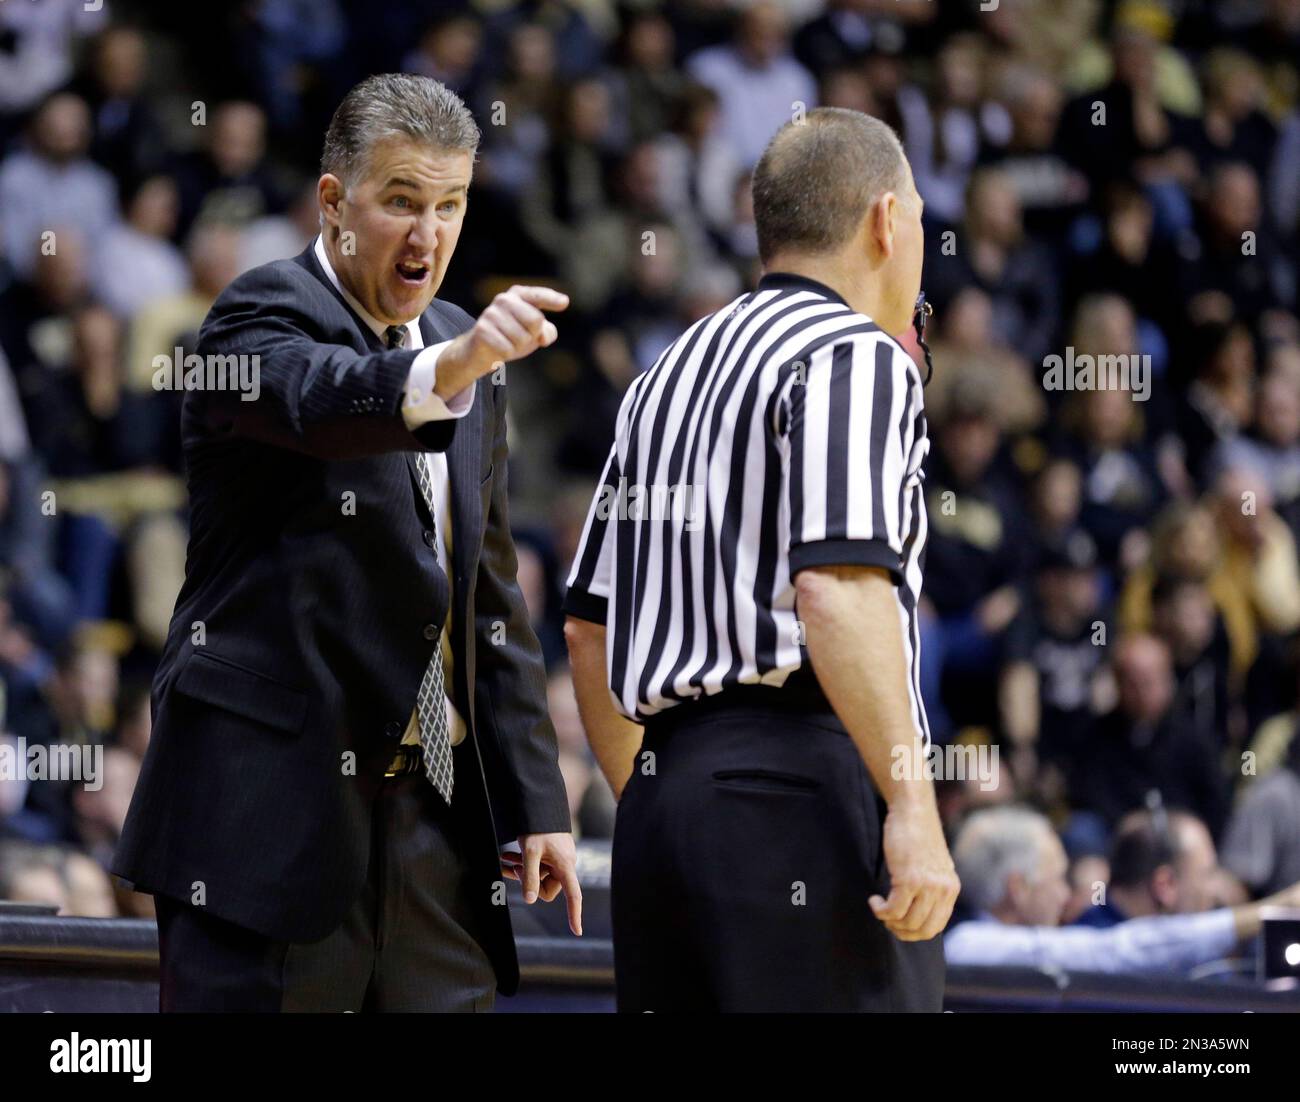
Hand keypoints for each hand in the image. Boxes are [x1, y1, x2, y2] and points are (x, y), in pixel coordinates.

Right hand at [435, 285, 567, 397]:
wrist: (479, 350)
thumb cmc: (511, 337)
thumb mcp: (533, 334)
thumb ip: (547, 332)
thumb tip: (543, 336)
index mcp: (518, 295)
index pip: (538, 296)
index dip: (551, 300)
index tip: (564, 303)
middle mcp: (504, 300)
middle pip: (536, 321)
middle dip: (532, 335)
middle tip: (519, 337)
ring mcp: (491, 313)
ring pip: (522, 338)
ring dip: (517, 347)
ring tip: (506, 342)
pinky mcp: (482, 329)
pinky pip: (508, 349)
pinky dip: (506, 354)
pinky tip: (497, 348)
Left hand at [500, 831, 582, 935]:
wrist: (540, 805)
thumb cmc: (538, 827)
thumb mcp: (530, 852)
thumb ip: (530, 876)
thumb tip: (529, 900)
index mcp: (565, 866)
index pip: (573, 895)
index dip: (574, 914)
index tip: (577, 932)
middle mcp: (564, 866)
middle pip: (546, 888)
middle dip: (529, 881)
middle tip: (513, 867)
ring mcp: (558, 860)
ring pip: (539, 878)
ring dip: (523, 871)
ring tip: (507, 857)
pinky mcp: (551, 855)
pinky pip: (538, 867)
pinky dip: (524, 864)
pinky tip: (509, 857)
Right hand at [869, 796, 959, 941]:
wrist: (912, 810)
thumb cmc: (917, 834)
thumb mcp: (933, 864)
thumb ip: (931, 887)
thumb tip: (917, 912)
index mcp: (951, 888)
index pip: (936, 927)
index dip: (915, 932)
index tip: (899, 924)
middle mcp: (943, 890)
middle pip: (923, 930)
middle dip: (902, 932)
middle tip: (887, 921)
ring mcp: (928, 886)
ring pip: (908, 923)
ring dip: (889, 920)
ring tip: (879, 907)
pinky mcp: (909, 879)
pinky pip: (893, 910)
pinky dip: (881, 911)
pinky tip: (874, 900)